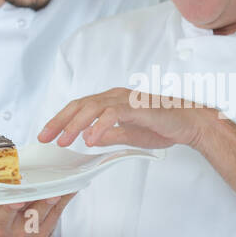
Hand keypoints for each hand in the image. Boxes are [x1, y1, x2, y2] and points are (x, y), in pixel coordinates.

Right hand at [0, 193, 75, 236]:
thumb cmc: (6, 212)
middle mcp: (3, 225)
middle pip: (6, 215)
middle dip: (11, 207)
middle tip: (17, 200)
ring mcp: (24, 230)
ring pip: (35, 214)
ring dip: (45, 202)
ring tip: (53, 192)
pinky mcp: (44, 230)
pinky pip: (56, 214)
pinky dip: (64, 199)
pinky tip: (71, 188)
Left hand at [37, 87, 215, 149]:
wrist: (190, 123)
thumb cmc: (163, 127)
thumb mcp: (129, 136)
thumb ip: (110, 135)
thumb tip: (89, 139)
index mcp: (112, 101)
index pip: (80, 107)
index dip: (61, 120)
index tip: (47, 135)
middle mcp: (116, 95)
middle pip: (80, 104)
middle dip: (60, 121)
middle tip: (45, 138)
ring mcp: (127, 99)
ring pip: (93, 107)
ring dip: (75, 124)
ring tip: (64, 140)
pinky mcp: (137, 106)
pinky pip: (113, 114)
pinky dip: (99, 126)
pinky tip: (91, 140)